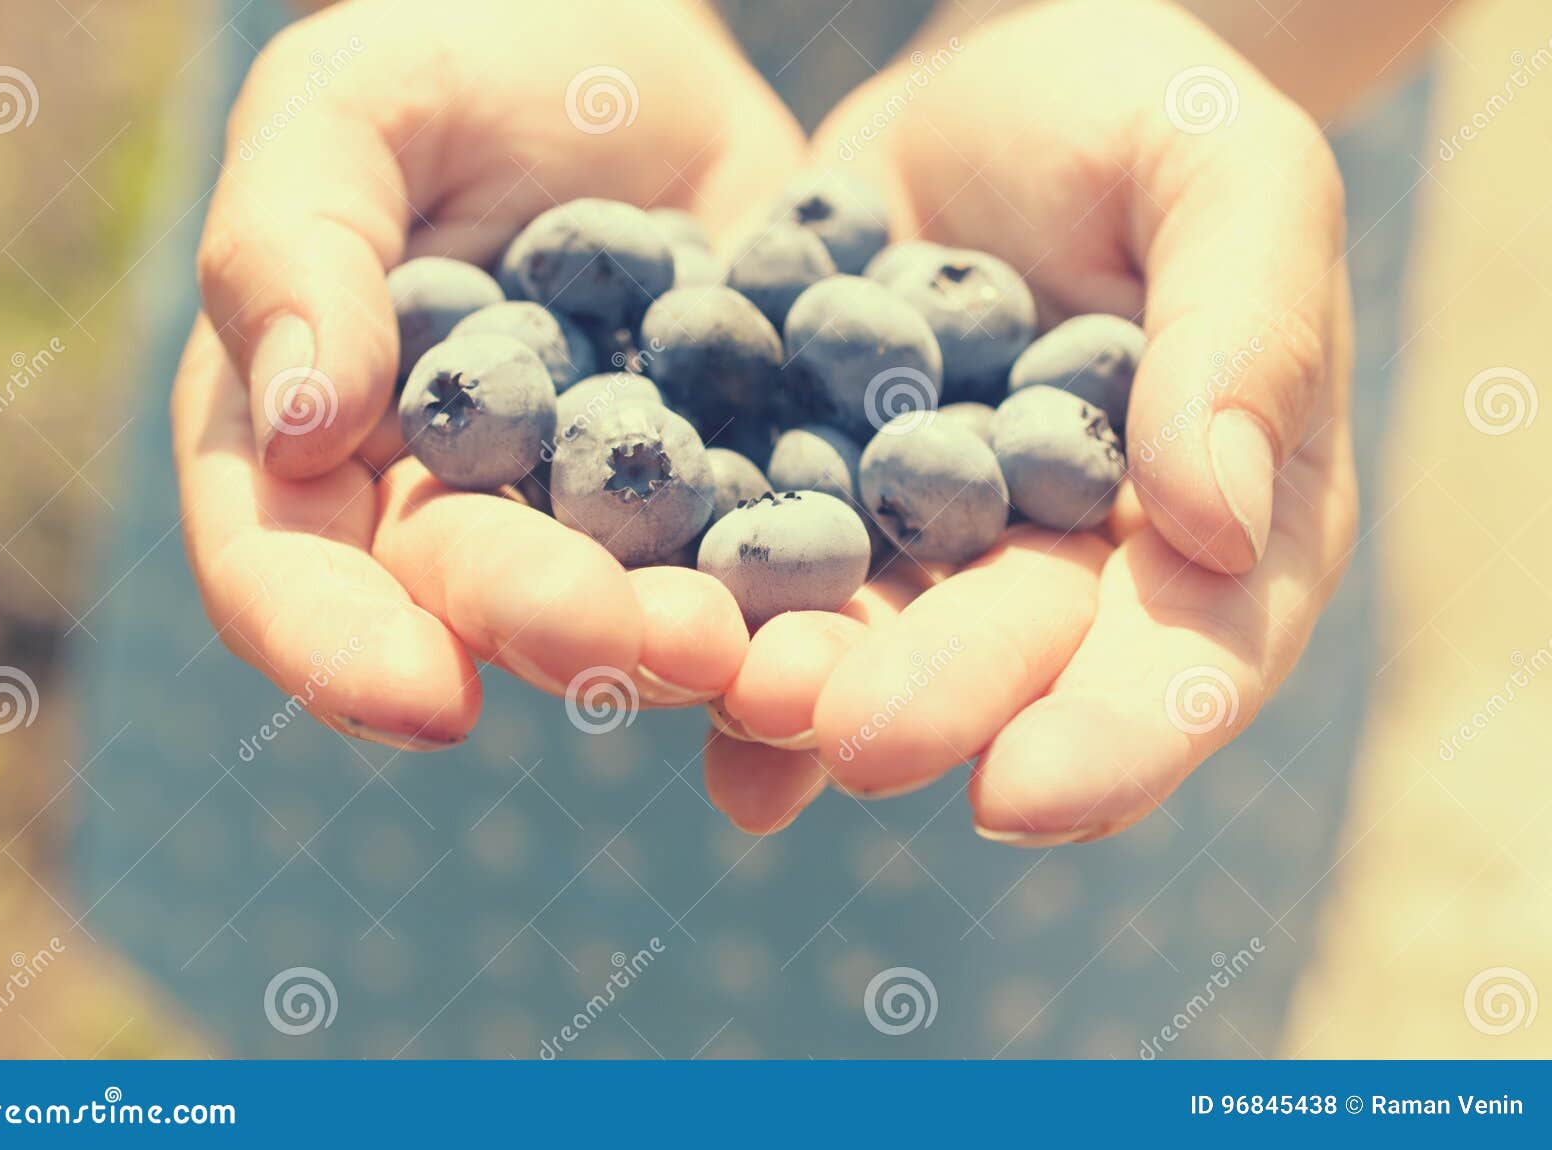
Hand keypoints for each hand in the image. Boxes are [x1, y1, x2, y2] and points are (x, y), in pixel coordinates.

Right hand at [180, 0, 803, 745]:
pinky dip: (800, 601)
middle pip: (474, 600)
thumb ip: (291, 246)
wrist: (634, 47)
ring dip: (682, 644)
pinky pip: (759, 555)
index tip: (424, 697)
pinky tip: (852, 627)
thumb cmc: (458, 61)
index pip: (287, 568)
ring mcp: (599, 514)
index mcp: (318, 438)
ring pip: (627, 608)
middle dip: (543, 630)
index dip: (337, 644)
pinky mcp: (724, 487)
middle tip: (615, 640)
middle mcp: (454, 503)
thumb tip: (296, 430)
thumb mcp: (350, 105)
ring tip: (743, 651)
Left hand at [705, 0, 1355, 842]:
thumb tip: (1220, 523)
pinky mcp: (826, 498)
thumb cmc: (1140, 112)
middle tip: (857, 742)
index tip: (1026, 795)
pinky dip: (726, 628)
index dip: (1121, 733)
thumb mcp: (1228, 174)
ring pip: (881, 636)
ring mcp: (940, 542)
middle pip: (1017, 657)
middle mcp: (1079, 563)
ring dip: (811, 688)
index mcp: (1223, 517)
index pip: (1195, 650)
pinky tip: (661, 670)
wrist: (984, 87)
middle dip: (941, 705)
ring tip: (744, 697)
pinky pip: (775, 574)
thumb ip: (1246, 331)